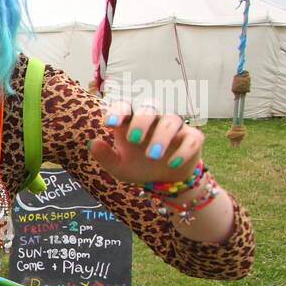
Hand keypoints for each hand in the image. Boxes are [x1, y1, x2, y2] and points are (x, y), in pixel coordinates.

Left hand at [89, 99, 203, 185]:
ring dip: (162, 136)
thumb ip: (105, 156)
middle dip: (141, 120)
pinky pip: (192, 138)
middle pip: (149, 106)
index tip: (110, 123)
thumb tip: (93, 144)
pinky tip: (172, 163)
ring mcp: (174, 127)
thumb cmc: (137, 166)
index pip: (125, 105)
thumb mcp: (118, 166)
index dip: (118, 110)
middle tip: (133, 139)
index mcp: (132, 120)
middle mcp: (154, 118)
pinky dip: (183, 150)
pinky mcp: (192, 138)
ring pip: (172, 119)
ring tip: (152, 156)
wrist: (163, 180)